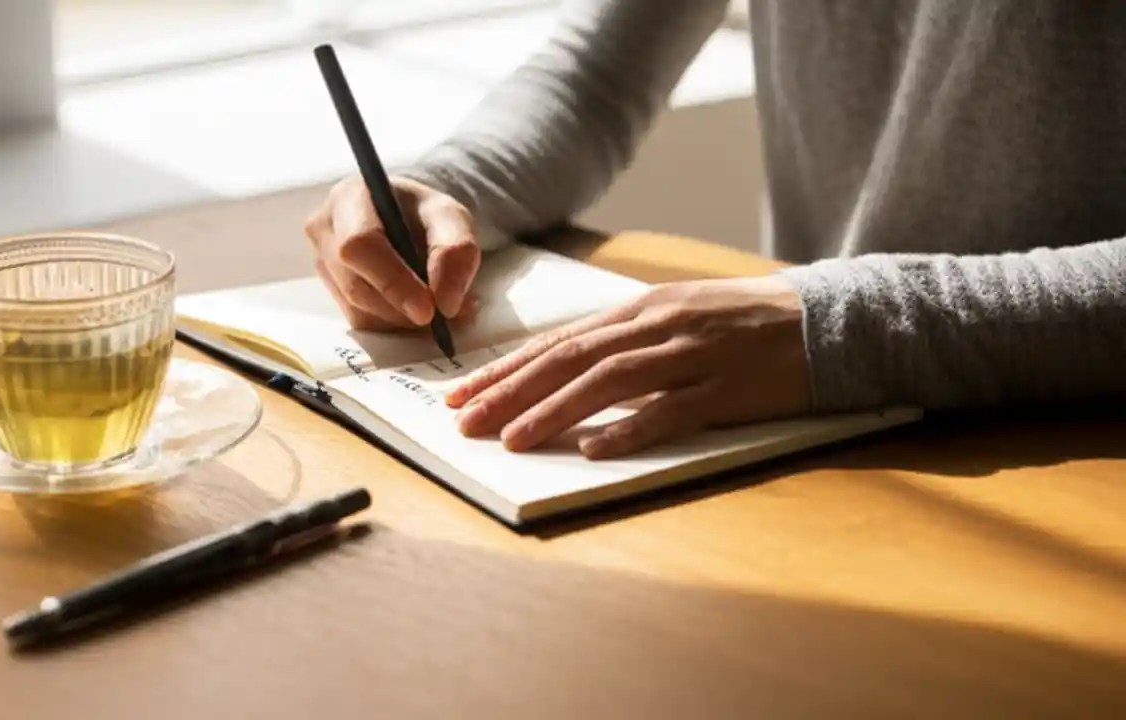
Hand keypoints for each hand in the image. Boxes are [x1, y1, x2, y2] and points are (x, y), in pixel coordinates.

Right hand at [304, 175, 481, 329]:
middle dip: (401, 308)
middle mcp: (324, 231)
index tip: (428, 309)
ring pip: (359, 311)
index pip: (359, 245)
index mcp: (349, 198)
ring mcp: (323, 265)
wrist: (409, 222)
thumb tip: (447, 303)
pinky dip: (395, 326)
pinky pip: (362, 322)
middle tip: (442, 318)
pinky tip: (417, 311)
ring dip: (403, 320)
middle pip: (355, 285)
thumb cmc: (425, 215)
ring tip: (440, 312)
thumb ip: (456, 250)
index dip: (393, 281)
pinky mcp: (331, 293)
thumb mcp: (452, 218)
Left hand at [445, 276, 811, 458]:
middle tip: (466, 422)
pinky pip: (672, 411)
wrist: (828, 317)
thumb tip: (566, 366)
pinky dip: (631, 429)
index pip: (559, 341)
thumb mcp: (679, 314)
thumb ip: (626, 337)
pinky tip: (596, 449)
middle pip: (571, 358)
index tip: (461, 393)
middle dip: (511, 391)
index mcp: (642, 308)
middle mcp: (659, 325)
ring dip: (555, 410)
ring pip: (610, 381)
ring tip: (514, 440)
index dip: (506, 368)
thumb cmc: (746, 322)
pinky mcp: (727, 389)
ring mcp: (693, 355)